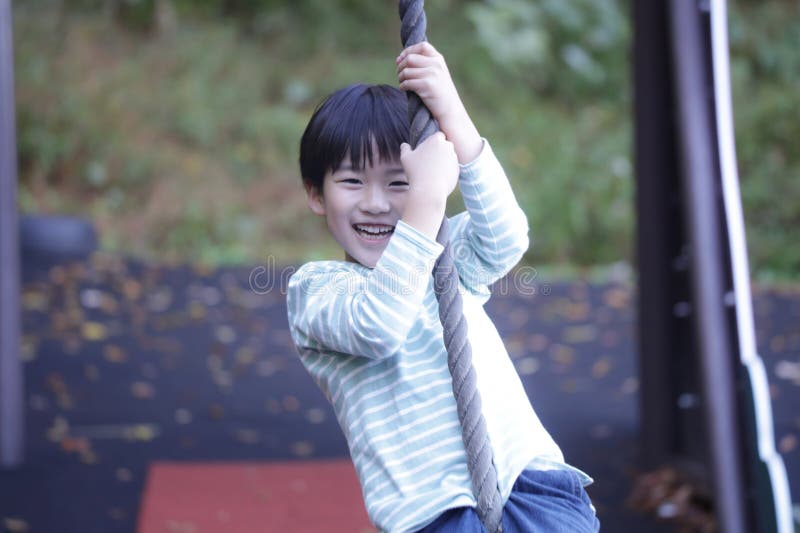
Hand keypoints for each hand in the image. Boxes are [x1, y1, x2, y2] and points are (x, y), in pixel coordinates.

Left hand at [396, 42, 482, 163]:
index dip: (408, 51)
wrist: (450, 110)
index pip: (421, 46)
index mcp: (439, 59)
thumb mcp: (437, 74)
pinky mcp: (426, 86)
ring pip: (406, 70)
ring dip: (400, 77)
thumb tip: (403, 58)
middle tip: (399, 74)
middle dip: (401, 65)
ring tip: (402, 82)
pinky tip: (404, 89)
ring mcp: (432, 74)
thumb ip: (425, 64)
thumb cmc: (440, 94)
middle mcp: (436, 65)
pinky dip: (402, 85)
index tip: (401, 59)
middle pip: (410, 58)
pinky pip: (407, 82)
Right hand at [398, 132, 458, 239]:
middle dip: (440, 151)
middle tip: (429, 161)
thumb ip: (405, 148)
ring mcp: (455, 159)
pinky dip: (446, 172)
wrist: (429, 191)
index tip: (427, 149)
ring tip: (432, 171)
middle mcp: (449, 146)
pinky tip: (436, 178)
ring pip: (449, 157)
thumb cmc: (415, 172)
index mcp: (437, 139)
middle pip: (445, 146)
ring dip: (443, 161)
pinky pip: (451, 169)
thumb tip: (404, 145)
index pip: (438, 136)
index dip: (433, 142)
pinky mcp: (458, 170)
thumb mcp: (405, 158)